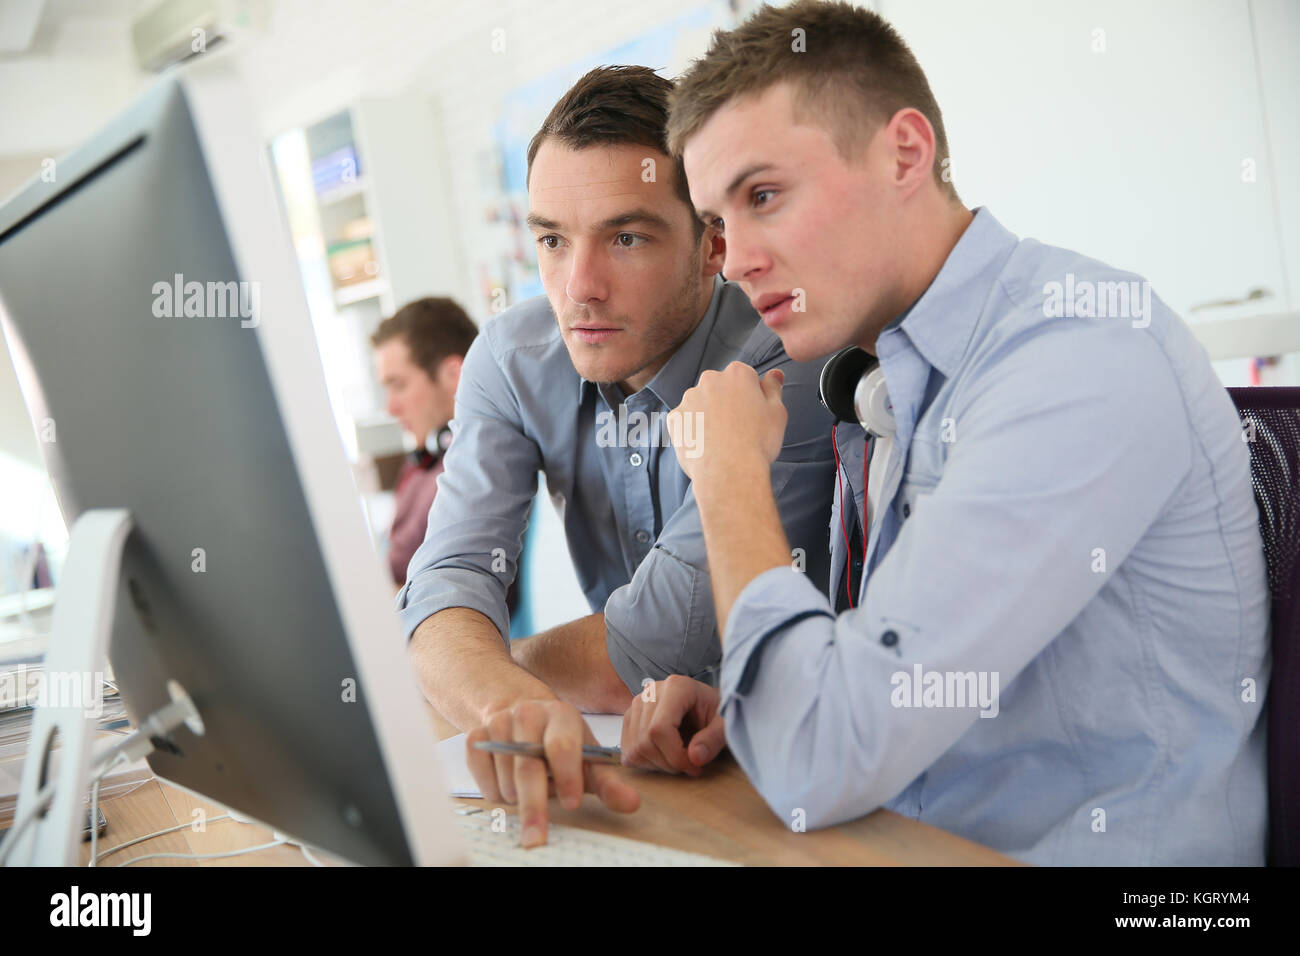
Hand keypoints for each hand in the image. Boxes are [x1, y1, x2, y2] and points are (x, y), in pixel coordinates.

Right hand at [466, 699, 639, 846]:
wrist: (523, 713)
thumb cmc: (562, 742)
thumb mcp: (589, 757)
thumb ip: (609, 783)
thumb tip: (631, 804)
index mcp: (561, 715)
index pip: (561, 746)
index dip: (566, 776)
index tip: (571, 803)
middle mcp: (527, 713)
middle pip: (528, 768)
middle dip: (534, 807)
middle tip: (537, 838)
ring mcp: (498, 723)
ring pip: (505, 779)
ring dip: (518, 798)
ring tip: (533, 785)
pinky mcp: (475, 736)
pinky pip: (482, 779)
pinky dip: (495, 792)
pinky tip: (508, 782)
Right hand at [621, 675, 725, 775]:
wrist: (706, 705)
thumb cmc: (716, 712)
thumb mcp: (724, 725)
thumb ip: (713, 740)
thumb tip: (694, 758)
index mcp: (676, 687)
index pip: (660, 729)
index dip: (675, 756)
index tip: (694, 766)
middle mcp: (651, 692)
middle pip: (646, 741)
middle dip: (669, 764)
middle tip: (690, 766)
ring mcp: (637, 704)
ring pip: (635, 749)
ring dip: (658, 765)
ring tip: (679, 760)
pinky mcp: (630, 718)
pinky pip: (628, 751)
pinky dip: (646, 763)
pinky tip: (665, 757)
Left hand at [666, 362, 785, 482]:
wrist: (729, 472)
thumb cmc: (757, 442)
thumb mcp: (777, 412)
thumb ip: (773, 388)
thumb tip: (774, 374)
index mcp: (737, 374)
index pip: (744, 377)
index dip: (749, 396)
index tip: (752, 413)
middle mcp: (710, 380)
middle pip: (719, 387)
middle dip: (726, 402)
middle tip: (737, 428)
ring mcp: (689, 399)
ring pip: (700, 403)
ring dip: (708, 415)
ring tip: (720, 439)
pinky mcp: (676, 418)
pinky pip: (685, 420)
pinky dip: (692, 429)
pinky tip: (705, 444)